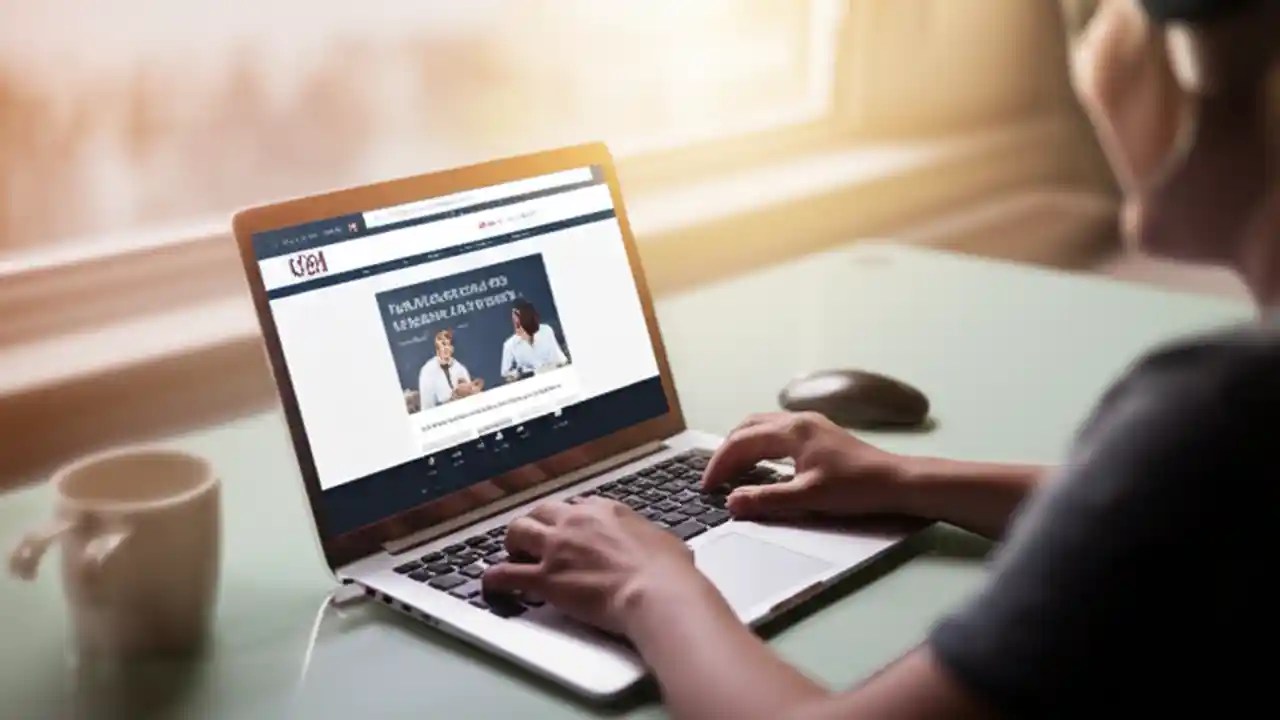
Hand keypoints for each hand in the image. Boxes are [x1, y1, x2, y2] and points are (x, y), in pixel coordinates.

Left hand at [482, 498, 713, 634]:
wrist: (657, 592)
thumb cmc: (668, 571)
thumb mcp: (664, 540)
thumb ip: (649, 538)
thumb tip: (656, 546)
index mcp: (605, 510)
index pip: (577, 506)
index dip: (569, 519)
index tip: (569, 530)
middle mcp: (576, 522)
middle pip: (542, 511)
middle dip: (536, 523)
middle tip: (535, 539)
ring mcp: (556, 549)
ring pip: (517, 531)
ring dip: (512, 542)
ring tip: (512, 555)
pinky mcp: (545, 578)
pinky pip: (506, 575)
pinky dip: (494, 579)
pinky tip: (491, 585)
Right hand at [702, 412, 909, 520]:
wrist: (896, 482)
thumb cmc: (854, 488)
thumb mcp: (807, 498)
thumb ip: (766, 499)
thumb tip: (731, 503)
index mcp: (791, 431)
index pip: (741, 442)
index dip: (720, 464)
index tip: (707, 486)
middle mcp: (797, 420)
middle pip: (748, 427)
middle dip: (727, 451)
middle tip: (714, 478)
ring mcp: (810, 424)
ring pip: (762, 427)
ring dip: (742, 446)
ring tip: (731, 472)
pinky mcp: (819, 433)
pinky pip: (777, 432)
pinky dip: (759, 445)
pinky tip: (760, 464)